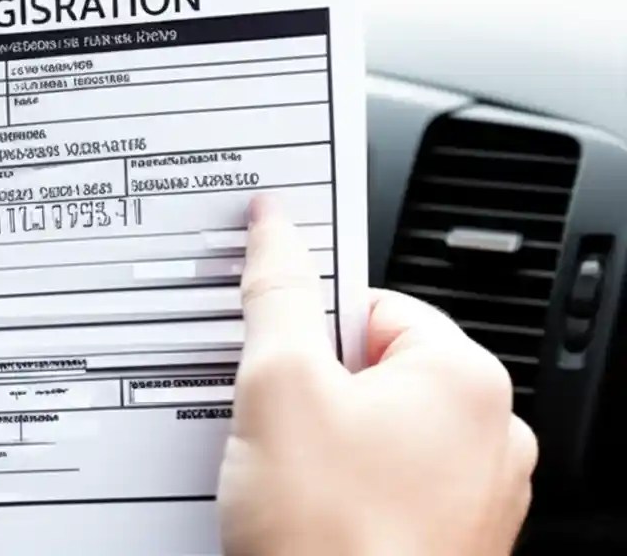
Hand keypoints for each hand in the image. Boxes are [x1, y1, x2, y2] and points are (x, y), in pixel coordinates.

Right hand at [218, 196, 536, 555]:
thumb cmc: (330, 535)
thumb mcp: (279, 388)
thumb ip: (277, 296)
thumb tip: (277, 230)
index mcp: (465, 379)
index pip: (372, 306)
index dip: (306, 324)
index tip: (270, 347)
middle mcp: (488, 435)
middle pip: (371, 369)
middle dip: (309, 388)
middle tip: (267, 417)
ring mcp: (471, 497)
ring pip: (373, 432)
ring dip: (319, 441)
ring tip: (282, 472)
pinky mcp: (444, 543)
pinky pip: (383, 485)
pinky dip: (339, 488)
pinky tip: (303, 511)